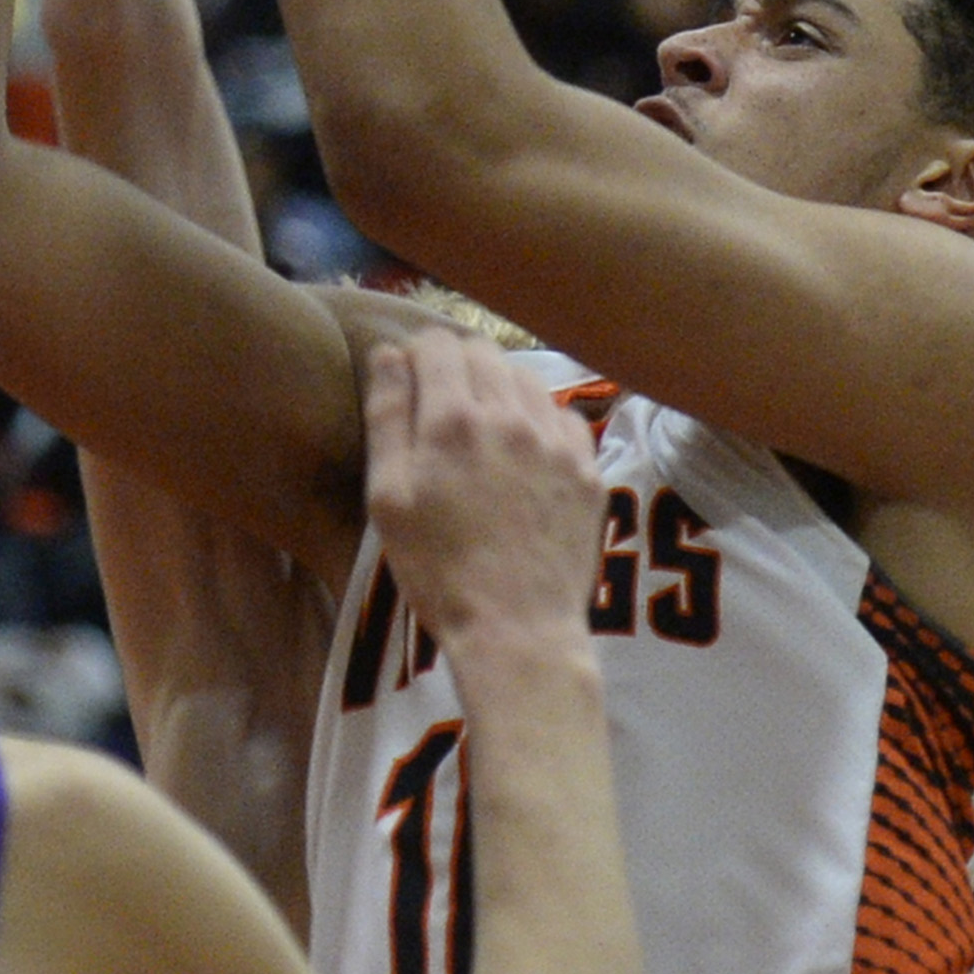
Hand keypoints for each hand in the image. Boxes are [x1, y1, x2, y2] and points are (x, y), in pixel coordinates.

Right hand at [361, 327, 602, 653]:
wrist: (517, 630)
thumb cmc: (437, 571)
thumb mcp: (388, 500)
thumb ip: (386, 419)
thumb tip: (387, 354)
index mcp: (451, 420)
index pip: (437, 344)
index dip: (416, 354)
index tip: (409, 380)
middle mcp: (509, 415)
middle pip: (482, 351)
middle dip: (456, 365)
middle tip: (441, 408)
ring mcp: (556, 441)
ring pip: (526, 378)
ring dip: (499, 387)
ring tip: (484, 430)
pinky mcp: (587, 470)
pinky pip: (564, 416)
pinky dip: (541, 420)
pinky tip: (526, 453)